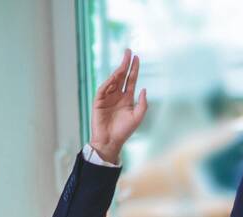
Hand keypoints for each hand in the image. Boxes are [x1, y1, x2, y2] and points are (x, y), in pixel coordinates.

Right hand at [89, 49, 147, 163]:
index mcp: (127, 98)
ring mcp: (107, 97)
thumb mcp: (138, 116)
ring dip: (118, 70)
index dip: (134, 69)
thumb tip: (144, 88)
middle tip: (129, 51)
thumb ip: (142, 103)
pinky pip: (103, 89)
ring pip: (113, 80)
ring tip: (124, 61)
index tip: (136, 58)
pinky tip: (114, 76)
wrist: (111, 140)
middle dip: (125, 64)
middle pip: (122, 76)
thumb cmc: (125, 130)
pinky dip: (108, 82)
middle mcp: (117, 95)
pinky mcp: (99, 101)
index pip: (131, 80)